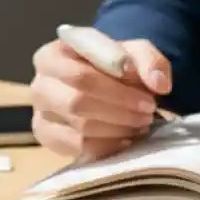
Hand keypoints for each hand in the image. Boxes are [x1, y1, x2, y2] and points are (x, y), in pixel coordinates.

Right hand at [30, 36, 171, 159]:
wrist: (98, 88)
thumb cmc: (112, 67)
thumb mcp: (134, 53)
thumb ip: (150, 61)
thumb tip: (159, 84)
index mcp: (54, 52)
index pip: (84, 64)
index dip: (118, 76)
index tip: (151, 88)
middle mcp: (40, 81)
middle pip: (79, 98)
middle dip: (120, 106)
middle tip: (149, 110)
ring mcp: (40, 112)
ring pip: (81, 125)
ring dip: (118, 126)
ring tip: (140, 123)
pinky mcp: (47, 137)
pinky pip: (80, 147)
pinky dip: (109, 144)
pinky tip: (126, 138)